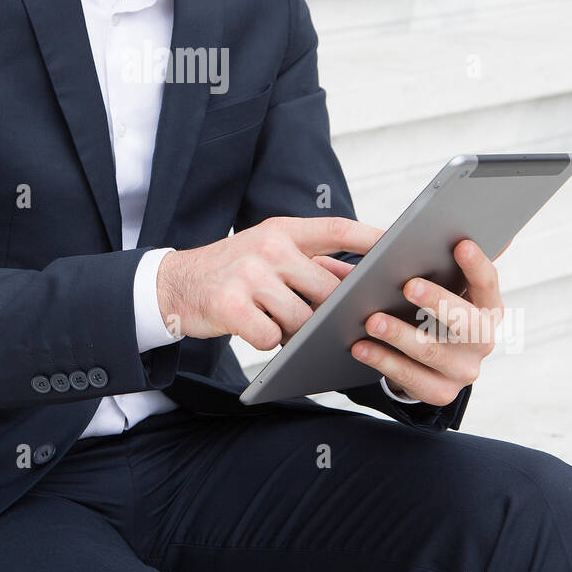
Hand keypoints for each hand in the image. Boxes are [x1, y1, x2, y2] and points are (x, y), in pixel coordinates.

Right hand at [156, 216, 383, 351]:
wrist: (172, 285)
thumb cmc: (231, 272)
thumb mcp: (270, 255)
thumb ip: (312, 263)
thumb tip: (359, 279)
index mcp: (281, 230)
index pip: (336, 230)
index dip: (371, 239)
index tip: (399, 247)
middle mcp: (267, 247)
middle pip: (326, 289)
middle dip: (328, 312)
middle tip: (322, 321)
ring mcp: (248, 275)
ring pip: (301, 319)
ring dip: (294, 331)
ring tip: (274, 321)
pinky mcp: (231, 305)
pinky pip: (271, 337)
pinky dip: (267, 341)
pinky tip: (252, 328)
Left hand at [350, 238, 503, 405]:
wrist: (428, 363)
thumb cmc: (431, 310)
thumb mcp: (441, 285)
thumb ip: (440, 259)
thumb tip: (449, 224)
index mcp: (488, 308)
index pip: (488, 284)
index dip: (476, 265)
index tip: (459, 243)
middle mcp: (484, 341)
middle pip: (467, 323)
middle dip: (437, 301)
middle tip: (408, 284)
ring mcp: (465, 371)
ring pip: (432, 352)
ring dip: (400, 334)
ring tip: (370, 319)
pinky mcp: (440, 393)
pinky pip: (411, 379)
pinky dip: (383, 361)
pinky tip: (359, 346)